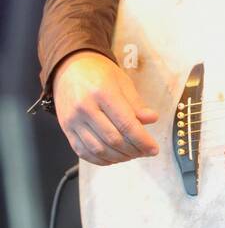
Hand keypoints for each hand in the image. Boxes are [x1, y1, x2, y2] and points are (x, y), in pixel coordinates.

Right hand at [52, 51, 159, 165]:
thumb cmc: (99, 73)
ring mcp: (73, 120)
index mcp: (102, 92)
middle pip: (113, 139)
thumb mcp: (122, 81)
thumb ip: (136, 103)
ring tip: (132, 155)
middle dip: (133, 151)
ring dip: (119, 157)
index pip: (126, 124)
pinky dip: (101, 160)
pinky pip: (83, 152)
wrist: (69, 67)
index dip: (142, 141)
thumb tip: (152, 119)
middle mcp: (85, 107)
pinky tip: (114, 158)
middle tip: (145, 152)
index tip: (154, 149)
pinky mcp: (66, 129)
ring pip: (98, 149)